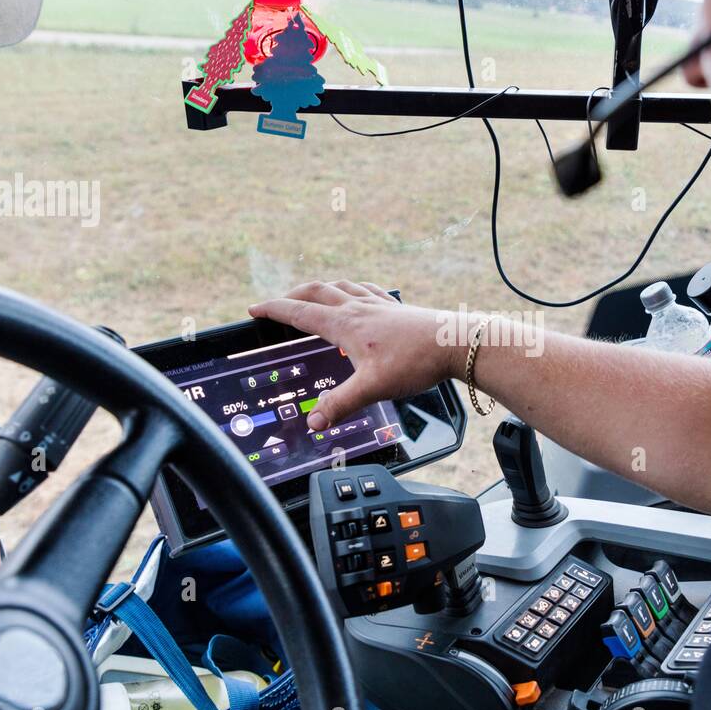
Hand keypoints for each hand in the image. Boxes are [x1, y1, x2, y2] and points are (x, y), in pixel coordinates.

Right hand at [250, 281, 462, 430]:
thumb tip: (315, 421)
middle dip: (291, 295)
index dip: (274, 310)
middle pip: (316, 292)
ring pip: (339, 287)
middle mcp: (358, 308)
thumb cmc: (416, 361)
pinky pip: (365, 291)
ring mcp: (378, 305)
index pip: (300, 312)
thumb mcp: (373, 387)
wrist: (456, 343)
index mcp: (346, 324)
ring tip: (310, 294)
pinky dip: (351, 291)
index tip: (254, 309)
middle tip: (276, 303)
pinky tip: (357, 296)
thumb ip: (341, 404)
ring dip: (319, 289)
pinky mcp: (396, 309)